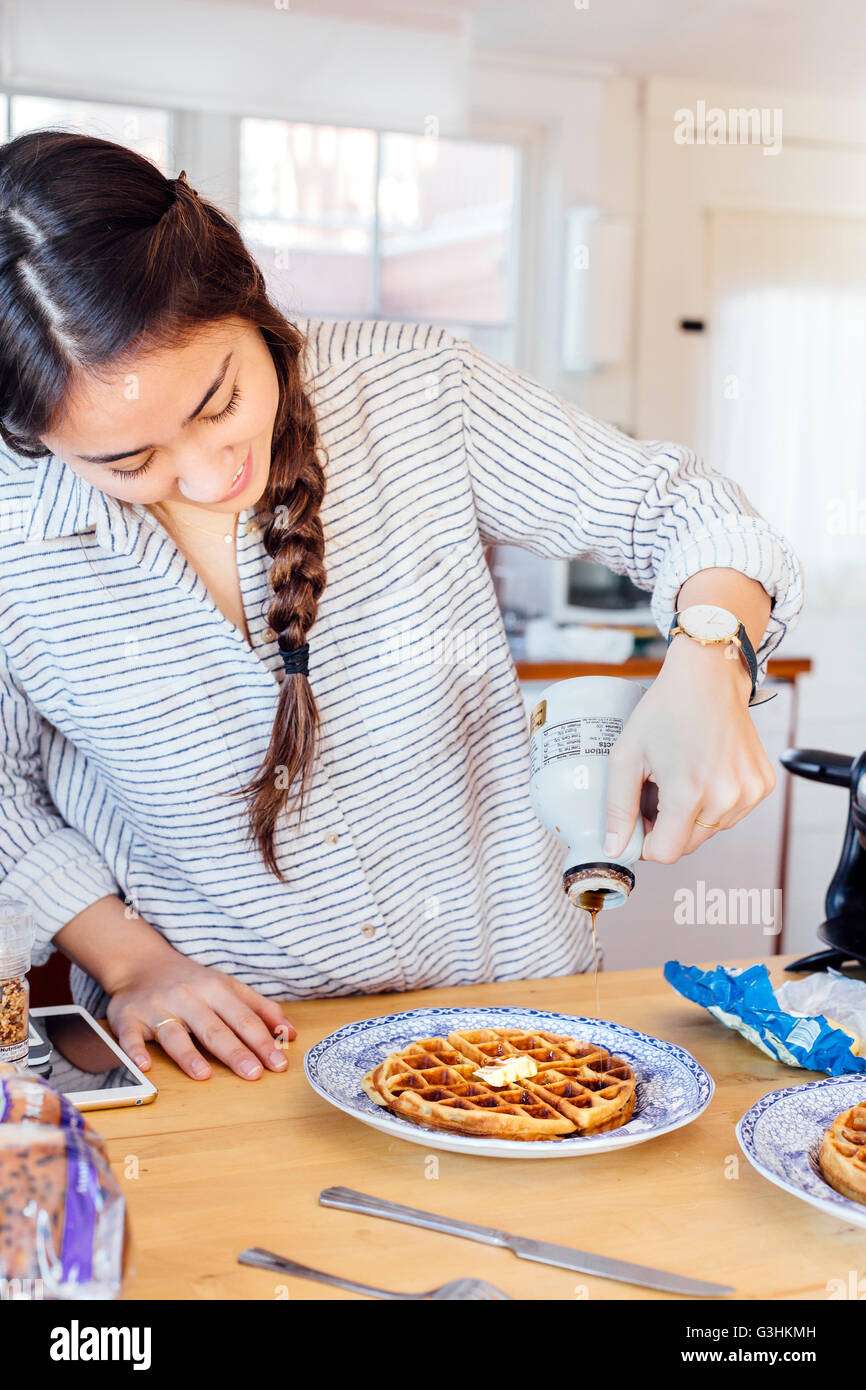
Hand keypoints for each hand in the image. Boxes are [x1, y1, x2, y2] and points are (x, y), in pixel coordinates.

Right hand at [106, 951, 295, 1080]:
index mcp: (216, 989)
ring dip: (188, 1054)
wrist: (140, 962)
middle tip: (253, 1073)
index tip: (278, 1063)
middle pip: (214, 1028)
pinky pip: (130, 1036)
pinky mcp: (128, 1017)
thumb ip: (261, 1009)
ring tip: (204, 1074)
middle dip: (235, 1051)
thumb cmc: (191, 981)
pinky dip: (134, 1051)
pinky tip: (144, 1066)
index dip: (263, 1041)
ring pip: (175, 1033)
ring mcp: (157, 1007)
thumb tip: (291, 1034)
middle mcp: (188, 997)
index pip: (244, 1019)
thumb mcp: (228, 986)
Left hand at [604, 636, 775, 863]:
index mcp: (688, 792)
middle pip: (688, 844)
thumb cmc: (665, 709)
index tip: (640, 821)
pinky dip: (716, 802)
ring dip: (693, 816)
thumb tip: (614, 849)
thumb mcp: (627, 755)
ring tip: (683, 776)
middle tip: (657, 792)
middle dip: (668, 828)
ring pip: (711, 830)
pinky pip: (732, 813)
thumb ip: (618, 807)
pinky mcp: (763, 785)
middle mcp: (725, 797)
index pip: (666, 853)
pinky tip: (706, 771)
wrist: (708, 677)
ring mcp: (749, 792)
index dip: (646, 843)